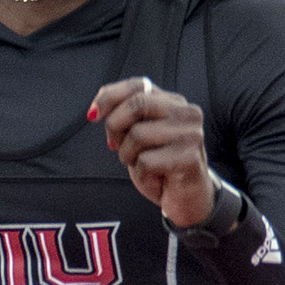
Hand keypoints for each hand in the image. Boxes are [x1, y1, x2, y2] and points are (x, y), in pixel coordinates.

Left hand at [88, 76, 213, 227]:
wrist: (187, 199)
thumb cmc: (160, 165)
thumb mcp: (138, 136)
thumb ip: (124, 117)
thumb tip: (96, 110)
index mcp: (173, 102)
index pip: (138, 85)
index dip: (110, 96)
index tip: (93, 115)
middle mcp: (186, 112)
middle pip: (136, 104)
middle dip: (115, 126)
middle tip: (115, 146)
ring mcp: (191, 134)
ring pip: (138, 135)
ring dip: (128, 156)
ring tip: (143, 166)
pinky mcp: (190, 158)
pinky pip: (146, 162)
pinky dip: (141, 175)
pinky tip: (155, 179)